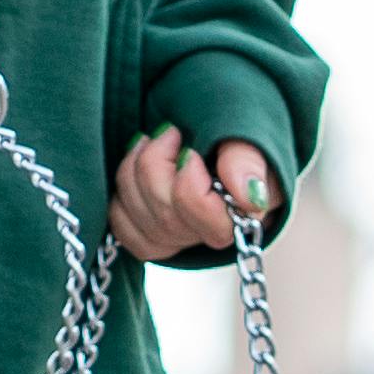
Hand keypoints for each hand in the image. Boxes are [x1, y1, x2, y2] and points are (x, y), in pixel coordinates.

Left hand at [117, 132, 277, 260]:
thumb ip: (247, 163)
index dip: (187, 180)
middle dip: (156, 162)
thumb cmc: (240, 145)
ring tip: (151, 142)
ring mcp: (177, 240)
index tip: (189, 150)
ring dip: (134, 170)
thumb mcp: (251, 141)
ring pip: (138, 217)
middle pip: (164, 214)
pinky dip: (122, 196)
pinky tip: (135, 170)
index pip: (199, 212)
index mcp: (237, 217)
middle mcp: (206, 236)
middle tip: (169, 133)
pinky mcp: (152, 239)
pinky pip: (124, 228)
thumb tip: (249, 198)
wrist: (226, 150)